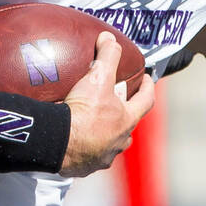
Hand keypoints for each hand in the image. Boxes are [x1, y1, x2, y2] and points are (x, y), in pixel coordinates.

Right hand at [61, 32, 154, 177]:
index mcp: (126, 121)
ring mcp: (102, 157)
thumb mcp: (98, 78)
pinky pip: (88, 156)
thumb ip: (107, 56)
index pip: (146, 102)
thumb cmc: (83, 112)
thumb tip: (109, 38)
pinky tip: (75, 140)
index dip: (148, 88)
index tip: (148, 79)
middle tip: (116, 102)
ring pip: (109, 144)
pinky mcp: (84, 167)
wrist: (57, 142)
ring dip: (105, 134)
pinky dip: (84, 147)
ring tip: (94, 123)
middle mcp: (119, 142)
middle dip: (124, 115)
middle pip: (128, 126)